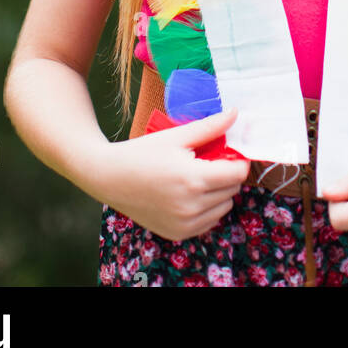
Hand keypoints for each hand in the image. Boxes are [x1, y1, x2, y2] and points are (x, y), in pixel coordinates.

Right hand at [96, 107, 250, 241]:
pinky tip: (189, 194)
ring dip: (219, 192)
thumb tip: (235, 114)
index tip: (228, 151)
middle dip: (227, 174)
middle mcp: (191, 206)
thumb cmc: (143, 152)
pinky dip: (207, 208)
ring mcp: (185, 224)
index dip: (238, 160)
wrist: (110, 177)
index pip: (238, 174)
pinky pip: (209, 222)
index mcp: (193, 179)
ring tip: (197, 177)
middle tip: (209, 160)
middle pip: (232, 190)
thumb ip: (210, 127)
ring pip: (223, 207)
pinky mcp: (178, 234)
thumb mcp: (177, 136)